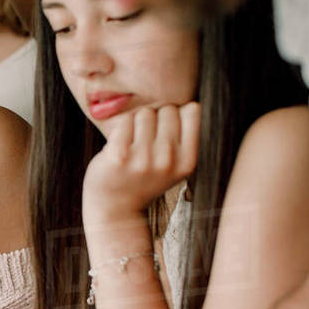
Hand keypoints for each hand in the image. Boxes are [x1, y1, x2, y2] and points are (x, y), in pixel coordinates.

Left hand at [83, 103, 199, 220]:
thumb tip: (187, 100)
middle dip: (157, 117)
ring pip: (145, 113)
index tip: (167, 128)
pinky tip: (119, 144)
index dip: (178, 113)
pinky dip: (121, 127)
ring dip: (137, 122)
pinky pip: (125, 120)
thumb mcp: (175, 165)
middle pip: (168, 109)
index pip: (193, 110)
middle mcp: (168, 160)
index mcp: (188, 161)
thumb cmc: (144, 178)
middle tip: (146, 138)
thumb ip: (183, 136)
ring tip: (134, 142)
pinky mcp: (119, 155)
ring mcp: (143, 158)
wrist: (116, 207)